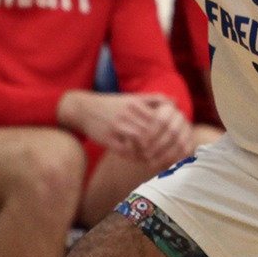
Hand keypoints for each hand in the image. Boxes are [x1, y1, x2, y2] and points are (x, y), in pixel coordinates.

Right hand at [61, 92, 192, 167]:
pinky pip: (127, 152)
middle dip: (161, 144)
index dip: (168, 132)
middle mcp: (127, 115)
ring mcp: (117, 128)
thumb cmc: (111, 104)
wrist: (83, 109)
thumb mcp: (131, 98)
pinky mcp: (108, 140)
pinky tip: (142, 158)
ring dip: (150, 151)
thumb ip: (154, 99)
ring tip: (156, 156)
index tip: (173, 139)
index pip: (158, 120)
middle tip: (168, 152)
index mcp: (135, 104)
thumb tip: (175, 102)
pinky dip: (137, 157)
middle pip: (152, 133)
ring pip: (141, 143)